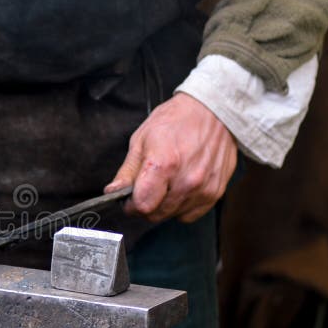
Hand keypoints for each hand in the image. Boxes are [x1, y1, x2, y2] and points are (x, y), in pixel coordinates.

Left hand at [105, 93, 236, 222]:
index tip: (128, 198)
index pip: (142, 205)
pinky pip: (189, 214)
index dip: (130, 205)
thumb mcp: (142, 139)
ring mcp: (203, 188)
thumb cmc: (176, 121)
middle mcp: (187, 181)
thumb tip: (113, 192)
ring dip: (163, 204)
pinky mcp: (215, 193)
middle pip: (155, 214)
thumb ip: (127, 171)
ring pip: (171, 215)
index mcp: (164, 165)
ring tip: (166, 180)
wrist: (213, 111)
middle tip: (146, 186)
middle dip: (145, 205)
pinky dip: (181, 206)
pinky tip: (181, 185)